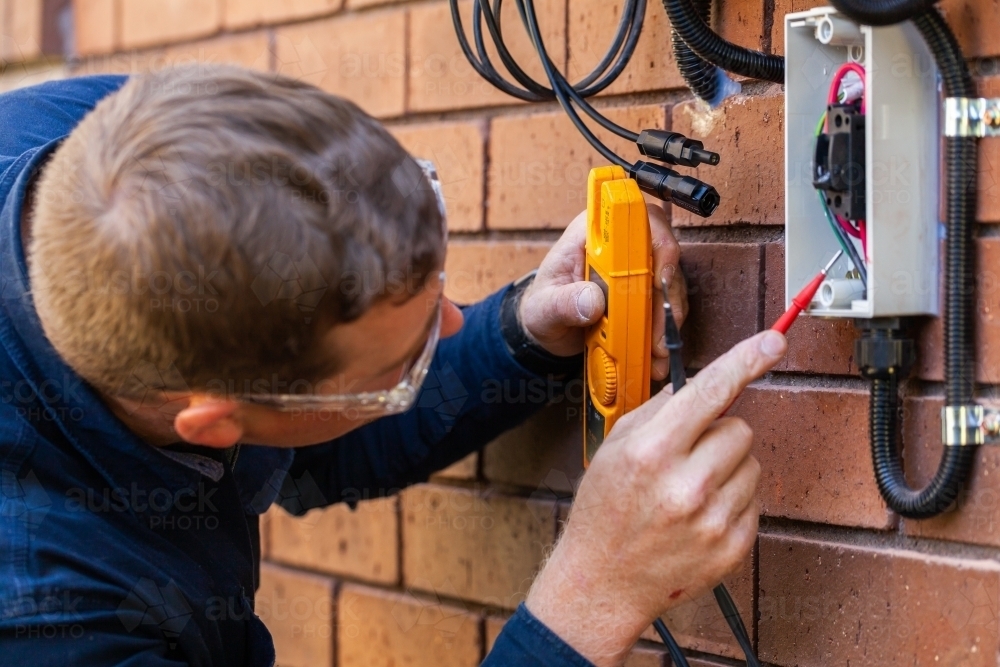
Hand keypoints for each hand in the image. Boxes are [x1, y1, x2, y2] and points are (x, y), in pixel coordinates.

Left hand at [518, 204, 687, 380]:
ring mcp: (636, 270)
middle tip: (658, 333)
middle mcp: (620, 247)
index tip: (659, 278)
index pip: (635, 220)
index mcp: (594, 234)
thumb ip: (563, 302)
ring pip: (669, 285)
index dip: (656, 242)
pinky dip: (663, 332)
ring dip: (668, 319)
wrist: (546, 330)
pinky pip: (665, 309)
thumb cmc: (542, 307)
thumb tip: (593, 301)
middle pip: (662, 256)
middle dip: (666, 296)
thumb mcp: (543, 307)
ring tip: (656, 352)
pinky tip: (655, 355)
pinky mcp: (643, 295)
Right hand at [525, 330, 787, 666]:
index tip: (774, 341)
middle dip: (718, 433)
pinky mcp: (732, 546)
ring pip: (752, 463)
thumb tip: (705, 386)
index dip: (746, 360)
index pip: (710, 392)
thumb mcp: (615, 448)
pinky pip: (754, 499)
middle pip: (739, 428)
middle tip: (686, 456)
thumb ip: (660, 412)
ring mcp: (713, 519)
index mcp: (652, 451)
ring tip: (689, 490)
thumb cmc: (604, 510)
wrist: (602, 582)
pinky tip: (699, 515)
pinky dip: (732, 499)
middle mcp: (687, 485)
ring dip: (728, 467)